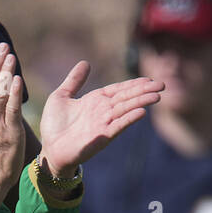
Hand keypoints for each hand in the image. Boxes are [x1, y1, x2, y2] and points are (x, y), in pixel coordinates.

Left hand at [39, 62, 163, 177]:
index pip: (119, 90)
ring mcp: (103, 124)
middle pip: (127, 98)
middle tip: (162, 85)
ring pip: (125, 110)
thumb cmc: (53, 126)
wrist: (49, 149)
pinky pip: (117, 127)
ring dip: (141, 102)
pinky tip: (141, 113)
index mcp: (95, 100)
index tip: (149, 79)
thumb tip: (85, 63)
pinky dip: (128, 120)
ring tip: (157, 96)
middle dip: (144, 91)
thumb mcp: (61, 97)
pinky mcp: (100, 138)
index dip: (134, 84)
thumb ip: (74, 81)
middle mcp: (102, 111)